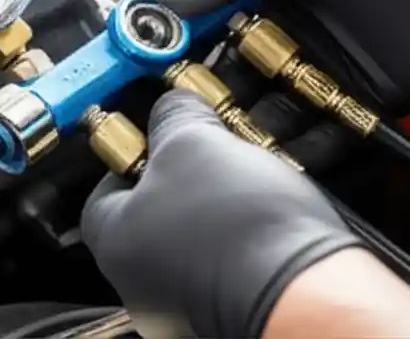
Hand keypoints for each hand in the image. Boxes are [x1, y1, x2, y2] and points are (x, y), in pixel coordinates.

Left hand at [82, 90, 359, 337]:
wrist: (305, 291)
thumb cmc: (235, 222)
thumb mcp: (193, 141)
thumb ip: (174, 117)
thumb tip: (172, 105)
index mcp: (116, 243)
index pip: (104, 189)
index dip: (133, 153)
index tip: (160, 131)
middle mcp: (143, 280)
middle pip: (156, 206)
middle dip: (189, 168)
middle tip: (213, 141)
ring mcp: (187, 298)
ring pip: (199, 229)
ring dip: (224, 194)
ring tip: (251, 166)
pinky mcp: (233, 304)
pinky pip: (233, 254)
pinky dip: (249, 226)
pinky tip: (273, 203)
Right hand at [160, 0, 409, 166]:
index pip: (208, 27)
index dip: (172, 47)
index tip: (135, 67)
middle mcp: (296, 31)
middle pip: (235, 79)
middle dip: (201, 101)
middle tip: (166, 125)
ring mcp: (336, 67)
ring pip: (276, 112)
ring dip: (244, 132)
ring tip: (208, 154)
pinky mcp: (381, 96)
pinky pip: (332, 132)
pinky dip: (301, 152)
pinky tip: (267, 166)